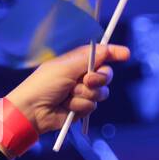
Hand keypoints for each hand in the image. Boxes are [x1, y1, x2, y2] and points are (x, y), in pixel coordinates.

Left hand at [4, 44, 130, 134]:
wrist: (33, 111)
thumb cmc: (44, 85)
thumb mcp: (66, 67)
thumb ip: (88, 59)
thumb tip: (107, 48)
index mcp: (76, 62)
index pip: (100, 55)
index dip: (113, 53)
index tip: (125, 54)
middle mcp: (81, 76)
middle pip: (105, 74)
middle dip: (99, 78)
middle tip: (86, 80)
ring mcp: (82, 93)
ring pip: (100, 93)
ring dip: (85, 94)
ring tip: (68, 95)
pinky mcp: (81, 108)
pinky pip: (92, 106)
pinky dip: (80, 106)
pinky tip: (66, 106)